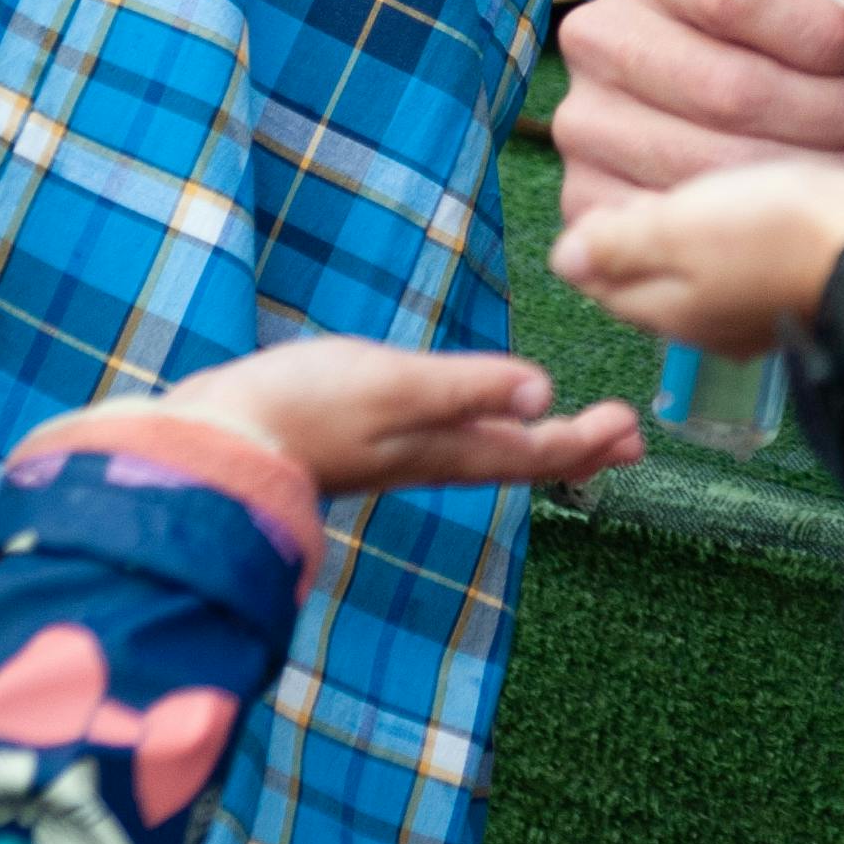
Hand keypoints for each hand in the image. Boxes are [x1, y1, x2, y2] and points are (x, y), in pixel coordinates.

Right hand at [159, 342, 645, 495]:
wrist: (210, 444)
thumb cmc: (300, 409)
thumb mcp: (392, 386)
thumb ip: (465, 389)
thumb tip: (542, 393)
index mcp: (444, 448)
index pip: (534, 453)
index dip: (587, 442)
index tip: (633, 427)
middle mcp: (428, 457)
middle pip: (517, 457)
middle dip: (575, 447)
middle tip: (628, 438)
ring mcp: (395, 451)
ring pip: (484, 450)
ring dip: (535, 440)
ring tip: (570, 429)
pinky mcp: (363, 436)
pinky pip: (446, 438)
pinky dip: (481, 427)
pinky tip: (470, 416)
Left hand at [548, 158, 843, 356]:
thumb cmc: (779, 232)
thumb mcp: (682, 227)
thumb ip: (619, 245)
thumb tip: (562, 260)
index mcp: (665, 309)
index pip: (600, 276)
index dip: (596, 230)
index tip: (611, 184)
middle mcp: (703, 325)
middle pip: (646, 277)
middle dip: (638, 235)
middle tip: (650, 181)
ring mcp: (751, 316)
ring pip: (696, 271)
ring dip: (688, 234)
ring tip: (700, 186)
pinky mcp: (793, 295)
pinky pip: (742, 267)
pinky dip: (734, 239)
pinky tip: (752, 209)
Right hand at [553, 0, 843, 217]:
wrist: (773, 129)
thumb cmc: (818, 55)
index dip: (818, 34)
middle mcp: (599, 34)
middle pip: (728, 88)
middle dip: (827, 113)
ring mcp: (583, 121)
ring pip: (708, 164)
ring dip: (803, 171)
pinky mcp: (584, 198)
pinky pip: (673, 224)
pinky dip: (748, 226)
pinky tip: (790, 203)